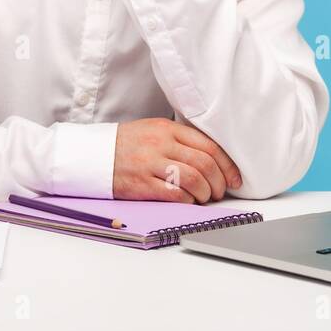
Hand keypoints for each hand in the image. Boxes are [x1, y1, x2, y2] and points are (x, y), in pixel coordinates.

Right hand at [112, 118, 243, 202]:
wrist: (95, 155)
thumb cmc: (129, 144)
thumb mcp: (155, 130)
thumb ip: (181, 139)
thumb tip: (212, 158)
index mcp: (168, 129)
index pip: (209, 146)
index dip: (227, 165)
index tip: (235, 178)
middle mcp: (161, 144)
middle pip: (205, 164)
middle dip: (219, 182)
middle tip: (220, 191)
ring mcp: (151, 164)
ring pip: (193, 179)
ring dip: (206, 193)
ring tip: (205, 197)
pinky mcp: (142, 184)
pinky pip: (175, 194)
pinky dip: (188, 200)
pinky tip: (188, 201)